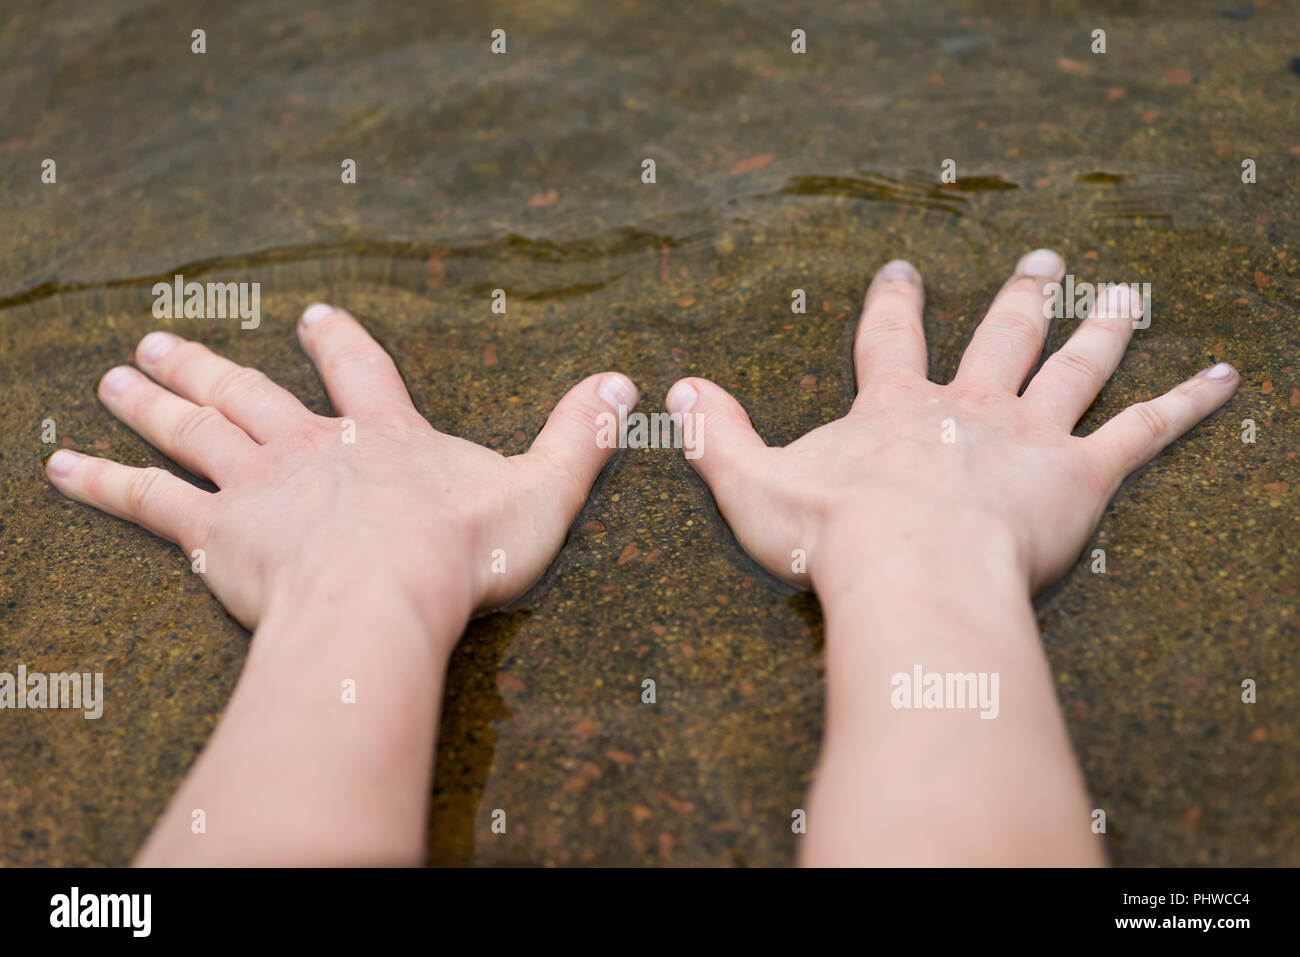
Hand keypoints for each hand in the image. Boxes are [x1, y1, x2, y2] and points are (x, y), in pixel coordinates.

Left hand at [44, 304, 638, 639]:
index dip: (338, 343)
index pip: (359, 372)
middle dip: (206, 365)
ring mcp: (260, 487)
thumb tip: (626, 386)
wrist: (389, 600)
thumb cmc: (465, 554)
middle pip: (249, 394)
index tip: (312, 315)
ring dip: (153, 401)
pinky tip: (62, 465)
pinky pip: (150, 500)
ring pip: (194, 431)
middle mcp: (312, 448)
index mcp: (383, 436)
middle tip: (159, 340)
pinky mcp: (218, 534)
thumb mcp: (543, 491)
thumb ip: (579, 438)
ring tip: (112, 376)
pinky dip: (106, 480)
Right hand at [666, 250, 1237, 593]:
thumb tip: (674, 388)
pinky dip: (1183, 403)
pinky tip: (1223, 377)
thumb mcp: (751, 485)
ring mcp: (1028, 436)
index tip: (904, 271)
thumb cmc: (831, 541)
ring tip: (1124, 293)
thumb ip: (716, 434)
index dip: (896, 305)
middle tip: (1044, 259)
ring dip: (1100, 328)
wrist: (910, 575)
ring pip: (1073, 367)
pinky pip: (1140, 431)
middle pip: (1001, 336)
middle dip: (1020, 297)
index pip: (893, 339)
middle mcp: (969, 406)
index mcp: (896, 408)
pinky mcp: (1079, 477)